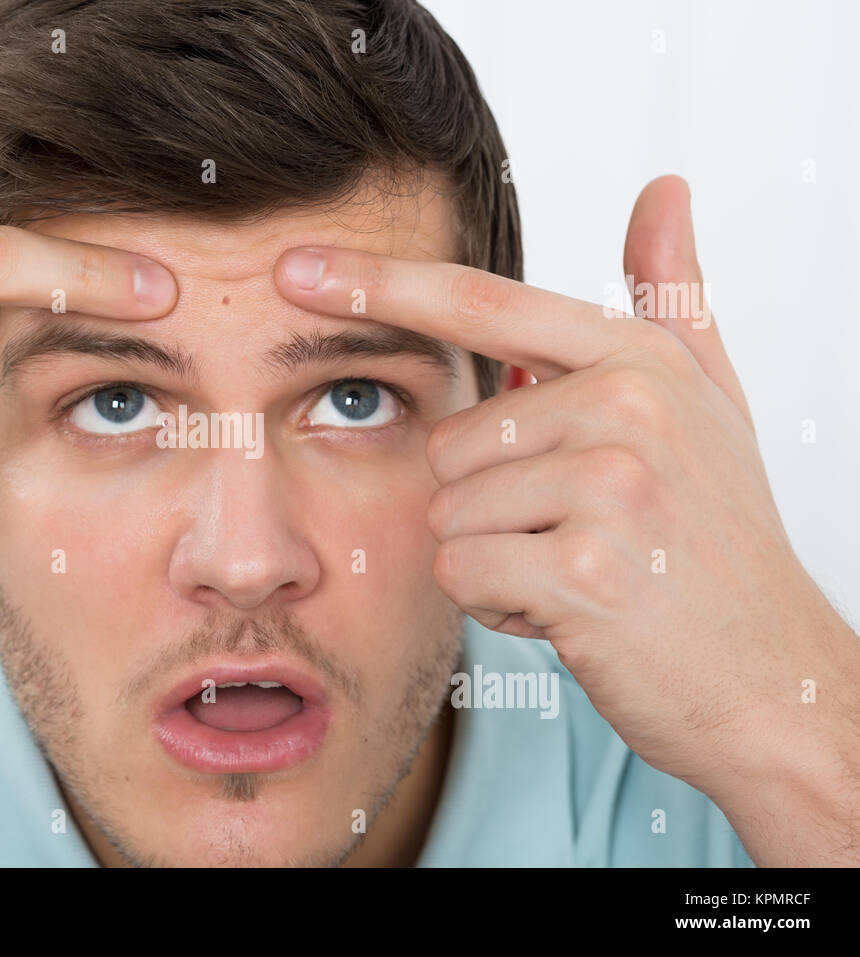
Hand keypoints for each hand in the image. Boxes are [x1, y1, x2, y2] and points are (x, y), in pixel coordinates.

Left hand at [273, 175, 859, 863]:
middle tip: (575, 533)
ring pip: (445, 514)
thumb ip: (672, 295)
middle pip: (445, 441)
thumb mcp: (708, 403)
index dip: (377, 283)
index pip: (477, 303)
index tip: (291, 268)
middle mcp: (623, 406)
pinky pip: (461, 574)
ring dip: (494, 558)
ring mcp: (608, 487)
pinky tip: (571, 613)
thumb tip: (663, 188)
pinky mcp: (583, 571)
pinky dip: (499, 608)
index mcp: (635, 359)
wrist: (771, 674)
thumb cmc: (721, 541)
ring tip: (579, 570)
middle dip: (487, 503)